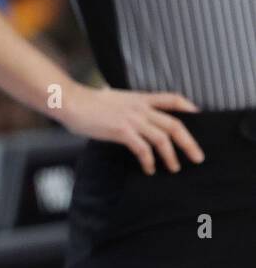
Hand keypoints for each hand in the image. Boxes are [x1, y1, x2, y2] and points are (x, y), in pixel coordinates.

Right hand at [59, 84, 205, 174]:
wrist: (70, 101)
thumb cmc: (85, 102)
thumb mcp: (112, 98)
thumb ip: (125, 105)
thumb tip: (126, 112)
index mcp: (139, 98)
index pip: (171, 99)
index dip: (188, 107)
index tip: (198, 116)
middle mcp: (140, 108)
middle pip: (174, 125)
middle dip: (189, 143)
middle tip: (197, 157)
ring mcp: (132, 120)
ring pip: (162, 139)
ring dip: (171, 156)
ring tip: (174, 168)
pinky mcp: (121, 131)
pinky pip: (143, 149)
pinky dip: (149, 161)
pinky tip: (149, 168)